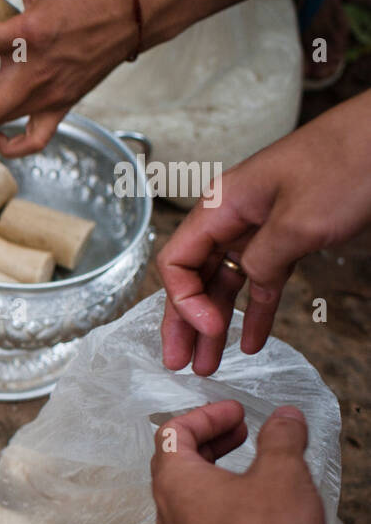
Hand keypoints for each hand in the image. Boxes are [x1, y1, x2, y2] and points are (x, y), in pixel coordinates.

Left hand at [150, 401, 323, 523]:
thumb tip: (284, 416)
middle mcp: (168, 508)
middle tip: (243, 430)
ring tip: (256, 465)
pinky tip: (259, 506)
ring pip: (192, 492)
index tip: (237, 412)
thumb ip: (282, 440)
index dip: (206, 415)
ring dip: (219, 470)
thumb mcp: (282, 476)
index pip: (174, 431)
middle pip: (178, 460)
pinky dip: (226, 499)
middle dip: (211, 439)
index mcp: (175, 480)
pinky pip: (205, 519)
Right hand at [157, 92, 370, 374]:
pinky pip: (261, 279)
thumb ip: (262, 259)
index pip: (176, 261)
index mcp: (221, 205)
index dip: (185, 300)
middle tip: (180, 362)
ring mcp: (259, 226)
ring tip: (210, 363)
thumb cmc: (347, 161)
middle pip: (192, 276)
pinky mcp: (288, 235)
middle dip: (185, 321)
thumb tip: (248, 282)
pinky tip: (254, 340)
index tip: (213, 327)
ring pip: (224, 282)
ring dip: (217, 323)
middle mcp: (232, 217)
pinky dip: (256, 310)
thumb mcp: (298, 221)